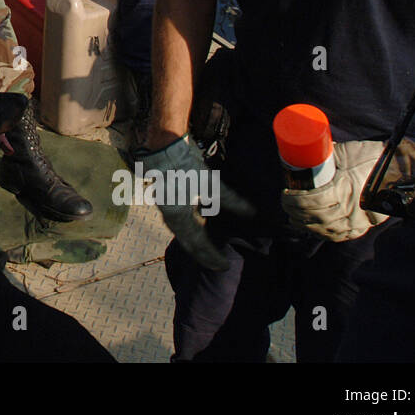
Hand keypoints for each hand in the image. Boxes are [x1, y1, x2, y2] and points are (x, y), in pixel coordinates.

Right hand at [132, 135, 253, 270]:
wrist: (162, 149)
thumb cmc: (185, 167)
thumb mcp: (210, 184)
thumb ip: (230, 200)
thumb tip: (251, 213)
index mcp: (180, 217)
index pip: (198, 244)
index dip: (212, 256)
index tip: (225, 265)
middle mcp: (170, 218)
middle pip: (188, 243)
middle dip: (203, 255)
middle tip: (216, 265)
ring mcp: (166, 210)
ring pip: (182, 235)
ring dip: (195, 245)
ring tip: (207, 251)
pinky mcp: (166, 202)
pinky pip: (178, 225)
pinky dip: (189, 232)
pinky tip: (196, 229)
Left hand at [281, 140, 388, 242]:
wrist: (401, 171)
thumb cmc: (372, 158)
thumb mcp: (347, 153)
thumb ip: (326, 155)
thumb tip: (304, 154)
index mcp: (344, 190)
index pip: (311, 201)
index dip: (294, 200)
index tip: (285, 193)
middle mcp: (349, 210)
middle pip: (314, 217)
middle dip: (295, 212)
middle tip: (286, 202)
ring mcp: (356, 222)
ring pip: (324, 229)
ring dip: (304, 224)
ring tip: (293, 216)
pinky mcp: (361, 228)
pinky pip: (337, 236)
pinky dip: (321, 233)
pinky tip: (311, 228)